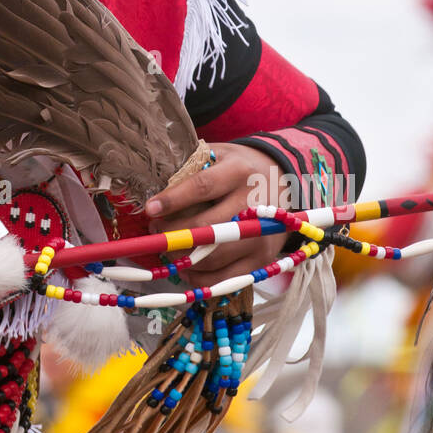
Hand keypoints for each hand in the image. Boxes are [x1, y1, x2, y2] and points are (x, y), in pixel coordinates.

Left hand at [143, 143, 291, 287]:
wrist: (281, 181)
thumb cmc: (238, 167)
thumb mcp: (218, 155)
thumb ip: (191, 169)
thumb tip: (155, 189)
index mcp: (239, 173)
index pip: (203, 187)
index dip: (174, 200)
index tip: (150, 209)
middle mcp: (253, 206)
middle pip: (207, 229)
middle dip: (173, 235)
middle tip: (154, 232)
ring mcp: (260, 236)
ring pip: (213, 257)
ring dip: (182, 258)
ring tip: (166, 249)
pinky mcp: (262, 259)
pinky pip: (225, 278)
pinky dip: (200, 277)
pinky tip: (184, 267)